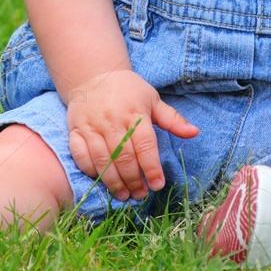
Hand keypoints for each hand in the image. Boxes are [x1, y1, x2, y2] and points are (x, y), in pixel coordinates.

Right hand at [67, 69, 199, 200]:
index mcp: (135, 113)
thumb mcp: (153, 100)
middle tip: (141, 194)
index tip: (157, 185)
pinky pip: (81, 156)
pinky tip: (102, 180)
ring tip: (124, 195)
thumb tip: (195, 132)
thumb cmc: (128, 90)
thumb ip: (172, 119)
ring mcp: (92, 126)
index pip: (145, 145)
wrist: (94, 75)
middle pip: (124, 157)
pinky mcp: (75, 130)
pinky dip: (91, 171)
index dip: (152, 168)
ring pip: (102, 160)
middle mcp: (112, 120)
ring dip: (114, 182)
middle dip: (134, 180)